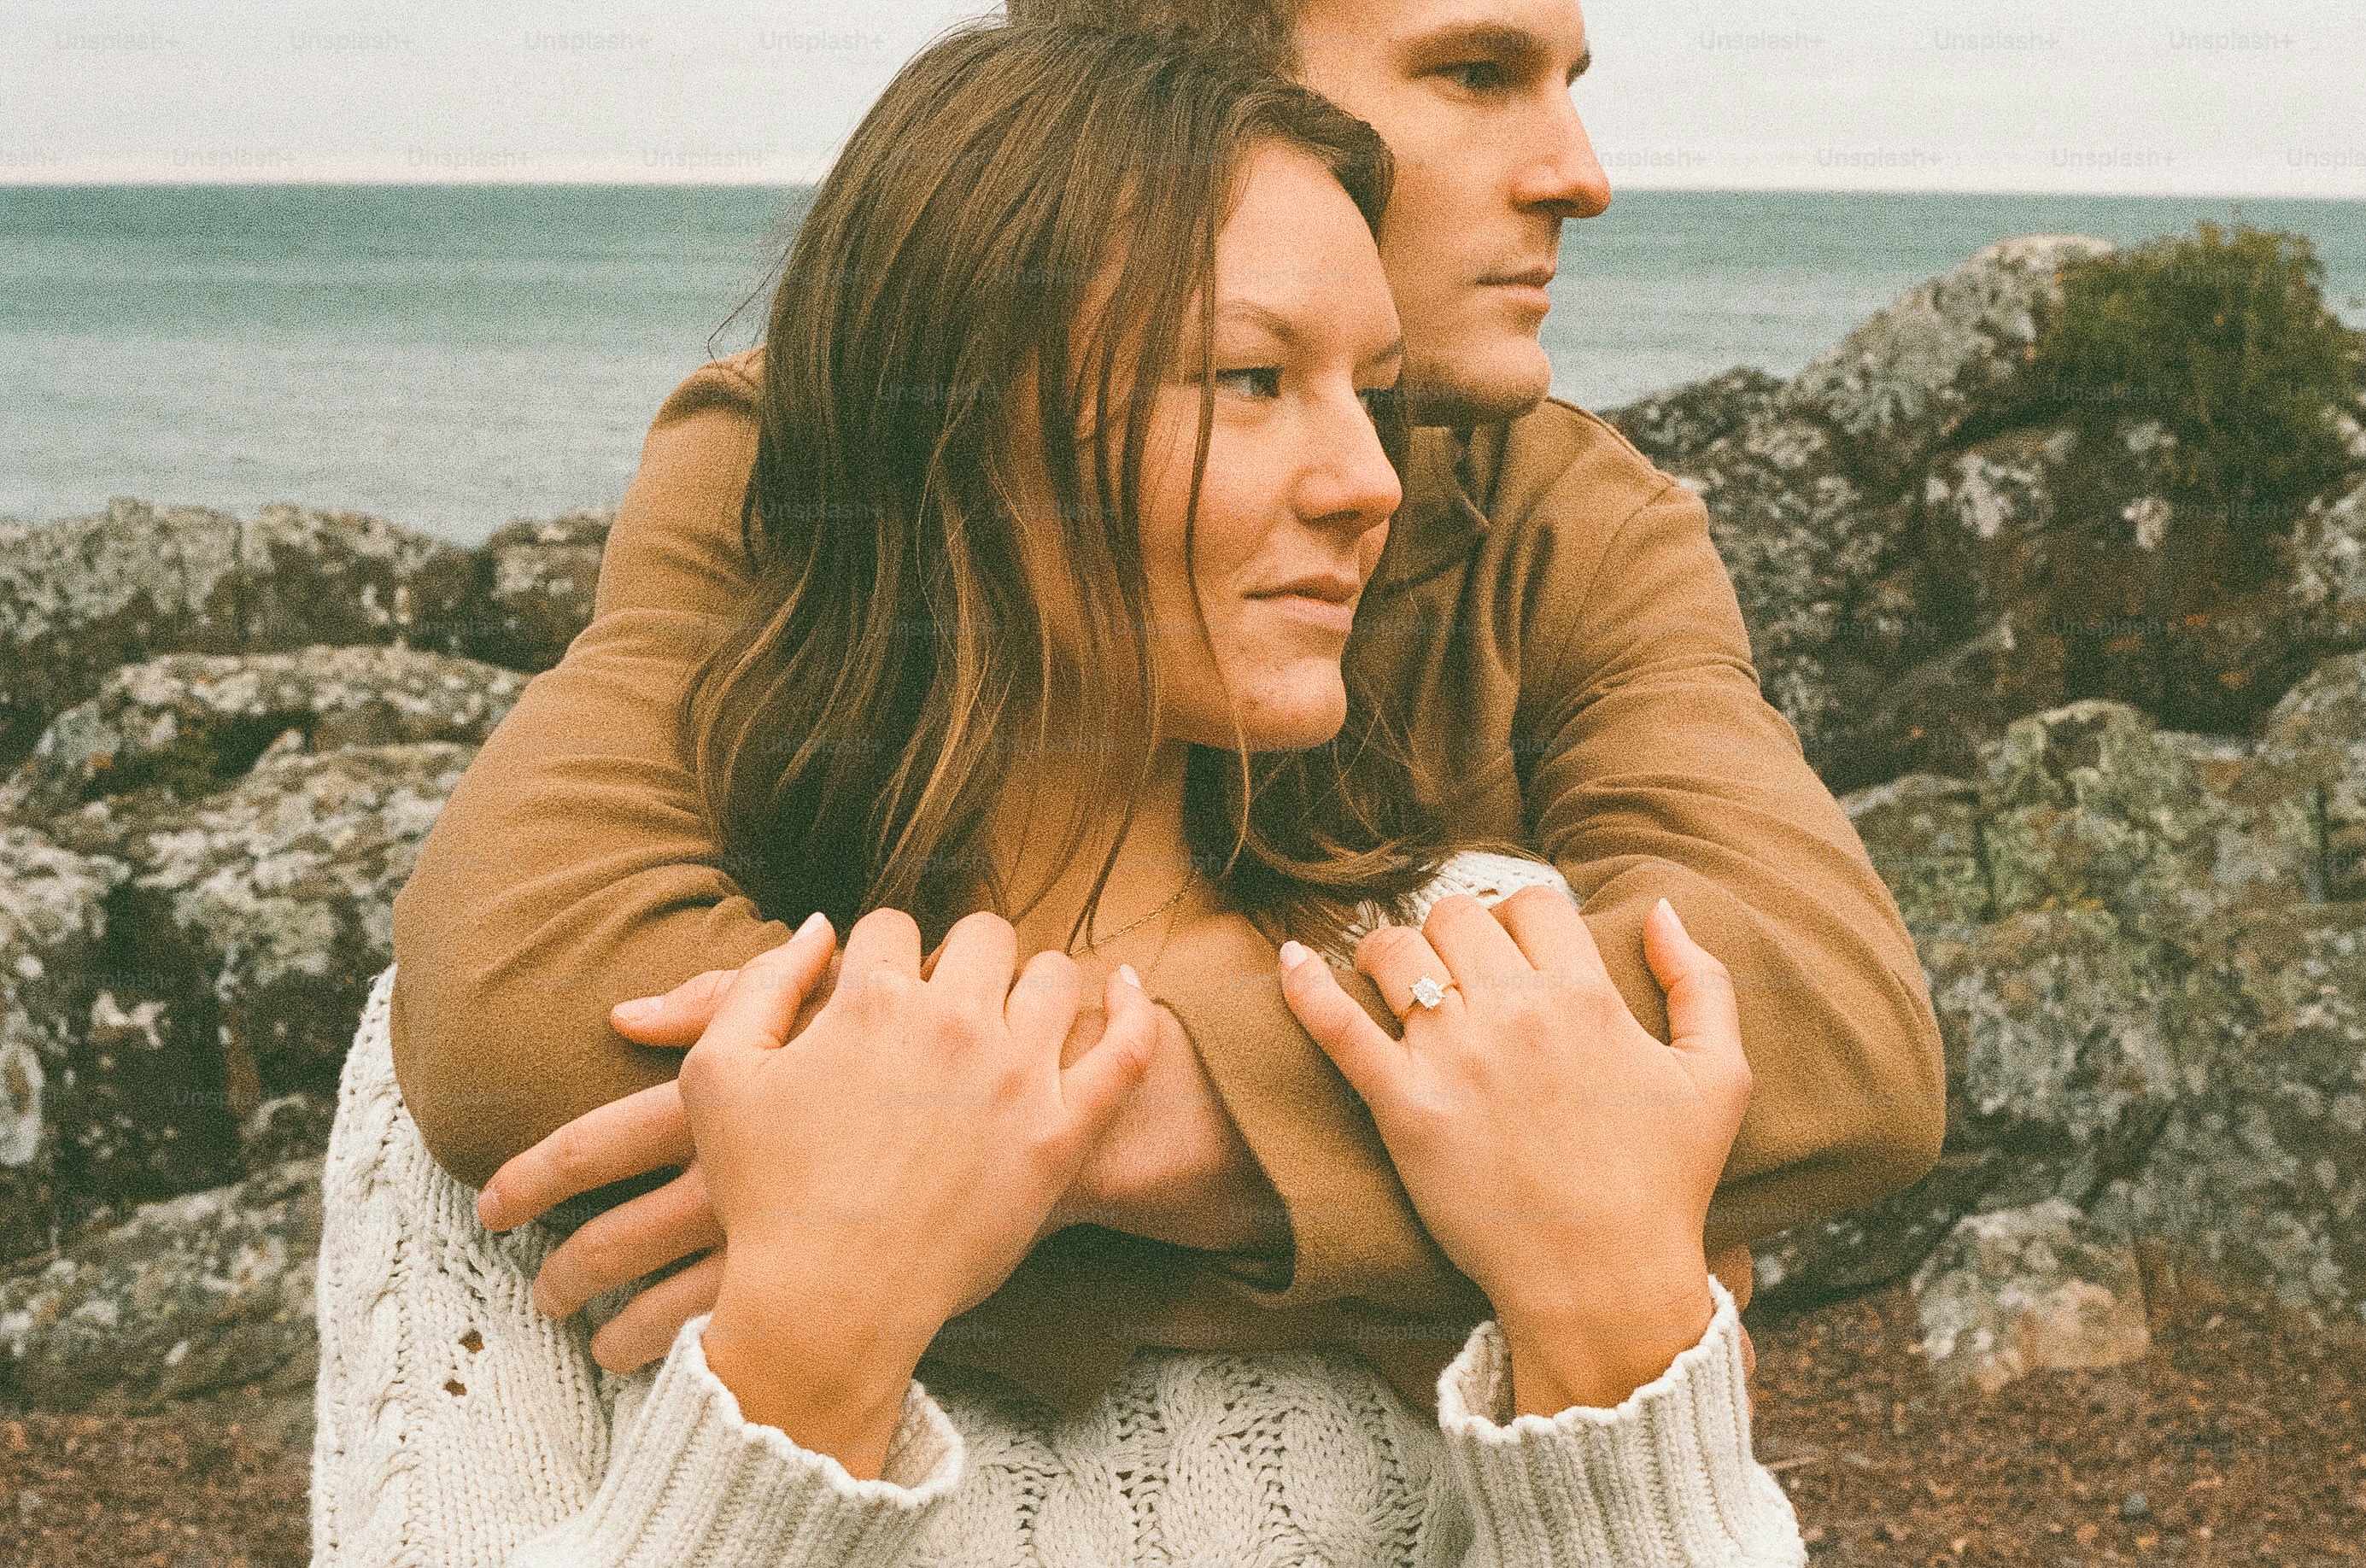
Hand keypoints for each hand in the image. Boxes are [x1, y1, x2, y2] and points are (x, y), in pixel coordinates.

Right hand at [610, 946, 1281, 1253]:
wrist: (827, 1304)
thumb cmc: (765, 1197)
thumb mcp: (718, 1076)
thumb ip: (760, 983)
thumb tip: (816, 924)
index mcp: (872, 1000)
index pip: (892, 925)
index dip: (880, 957)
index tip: (878, 995)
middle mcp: (953, 1022)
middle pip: (982, 934)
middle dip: (960, 956)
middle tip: (948, 1003)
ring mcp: (1017, 1075)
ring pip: (1055, 975)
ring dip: (1033, 983)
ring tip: (1016, 1015)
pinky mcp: (1063, 1132)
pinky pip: (1128, 1049)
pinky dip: (1136, 1009)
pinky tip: (1127, 989)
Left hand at [1277, 888, 1751, 1410]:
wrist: (1603, 1282)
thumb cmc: (1665, 1186)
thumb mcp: (1719, 1076)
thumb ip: (1701, 982)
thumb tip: (1664, 908)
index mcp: (1585, 995)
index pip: (1532, 902)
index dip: (1522, 919)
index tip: (1515, 954)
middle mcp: (1515, 1012)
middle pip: (1457, 916)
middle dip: (1455, 933)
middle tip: (1455, 971)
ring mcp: (1452, 1056)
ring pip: (1396, 950)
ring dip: (1390, 952)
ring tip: (1392, 978)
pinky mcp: (1401, 1105)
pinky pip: (1338, 1025)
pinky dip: (1306, 986)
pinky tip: (1290, 960)